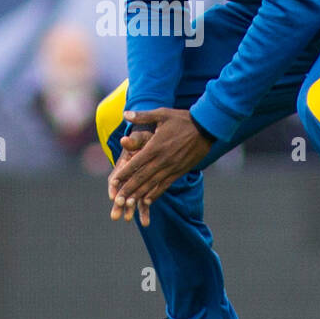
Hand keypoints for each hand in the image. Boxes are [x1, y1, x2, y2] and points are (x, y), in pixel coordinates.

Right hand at [108, 123, 152, 224]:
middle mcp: (128, 176)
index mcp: (124, 164)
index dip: (114, 187)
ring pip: (131, 198)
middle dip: (119, 204)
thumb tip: (125, 140)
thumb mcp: (141, 138)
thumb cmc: (147, 138)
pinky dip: (144, 211)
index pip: (116, 177)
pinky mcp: (144, 188)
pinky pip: (143, 201)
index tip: (113, 196)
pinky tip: (146, 223)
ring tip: (128, 220)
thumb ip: (134, 142)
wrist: (155, 142)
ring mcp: (136, 183)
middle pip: (121, 191)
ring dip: (129, 210)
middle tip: (115, 216)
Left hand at [109, 108, 214, 224]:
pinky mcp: (179, 171)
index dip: (124, 173)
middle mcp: (162, 159)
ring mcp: (171, 167)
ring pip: (152, 184)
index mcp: (155, 146)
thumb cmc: (182, 119)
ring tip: (128, 205)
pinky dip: (155, 193)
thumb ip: (142, 116)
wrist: (206, 128)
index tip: (113, 181)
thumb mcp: (161, 114)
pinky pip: (165, 185)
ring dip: (139, 195)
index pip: (136, 163)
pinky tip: (147, 201)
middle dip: (128, 189)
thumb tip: (125, 114)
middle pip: (142, 177)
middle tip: (117, 201)